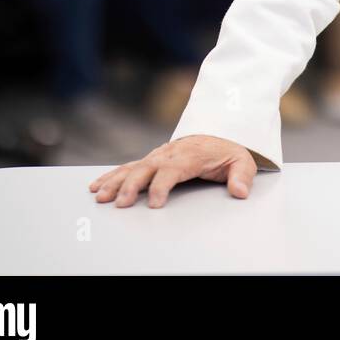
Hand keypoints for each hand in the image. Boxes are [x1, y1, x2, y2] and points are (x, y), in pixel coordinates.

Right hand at [89, 135, 258, 207]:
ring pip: (133, 167)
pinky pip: (128, 167)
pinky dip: (111, 176)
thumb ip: (242, 176)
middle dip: (131, 186)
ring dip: (115, 182)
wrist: (218, 134)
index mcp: (191, 155)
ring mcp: (158, 156)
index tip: (154, 203)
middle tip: (120, 204)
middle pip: (147, 168)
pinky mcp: (151, 160)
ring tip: (100, 196)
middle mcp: (170, 153)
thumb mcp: (242, 162)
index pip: (173, 169)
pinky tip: (97, 186)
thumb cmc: (228, 152)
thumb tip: (240, 192)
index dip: (161, 186)